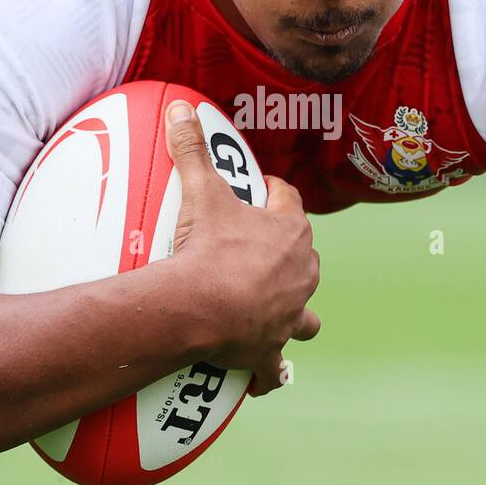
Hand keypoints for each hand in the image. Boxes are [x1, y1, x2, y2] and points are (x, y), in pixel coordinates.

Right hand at [164, 100, 320, 395]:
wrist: (202, 307)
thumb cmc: (210, 247)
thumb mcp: (201, 192)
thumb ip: (192, 149)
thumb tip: (180, 108)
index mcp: (291, 232)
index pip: (291, 202)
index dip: (275, 194)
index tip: (262, 190)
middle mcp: (301, 273)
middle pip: (303, 256)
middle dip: (288, 254)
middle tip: (256, 250)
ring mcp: (290, 314)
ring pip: (306, 315)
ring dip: (295, 313)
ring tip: (275, 313)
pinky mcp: (270, 350)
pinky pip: (275, 367)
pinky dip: (270, 371)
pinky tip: (262, 375)